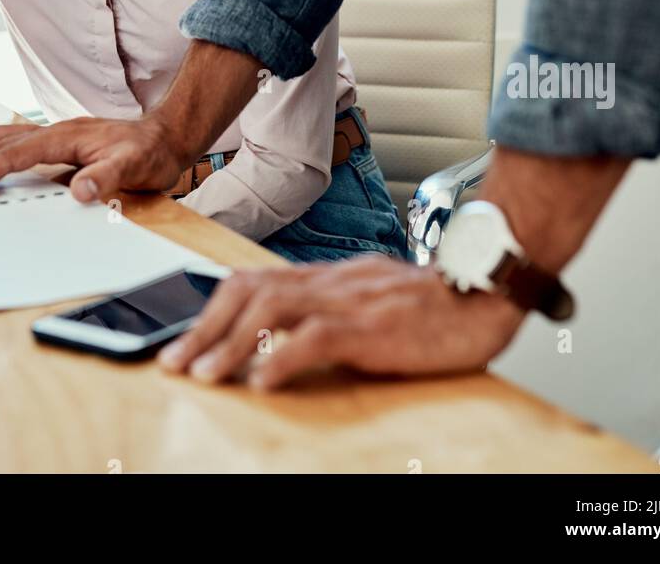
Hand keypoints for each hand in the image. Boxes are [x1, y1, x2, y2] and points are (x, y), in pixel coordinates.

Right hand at [0, 115, 186, 201]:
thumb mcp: (135, 168)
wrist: (166, 136)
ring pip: (1, 139)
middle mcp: (54, 131)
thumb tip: (78, 193)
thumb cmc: (150, 153)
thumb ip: (107, 178)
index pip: (13, 154)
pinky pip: (12, 142)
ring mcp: (54, 134)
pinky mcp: (57, 142)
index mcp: (65, 136)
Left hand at [157, 256, 524, 389]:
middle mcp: (330, 281)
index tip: (186, 340)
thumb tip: (286, 338)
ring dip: (229, 344)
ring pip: (271, 310)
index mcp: (327, 277)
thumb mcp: (370, 301)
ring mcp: (349, 299)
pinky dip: (281, 359)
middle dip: (205, 328)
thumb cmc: (433, 304)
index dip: (214, 309)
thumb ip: (331, 311)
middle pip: (250, 291)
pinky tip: (261, 382)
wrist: (483, 291)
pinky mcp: (372, 326)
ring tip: (204, 375)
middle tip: (175, 362)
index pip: (254, 281)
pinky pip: (316, 337)